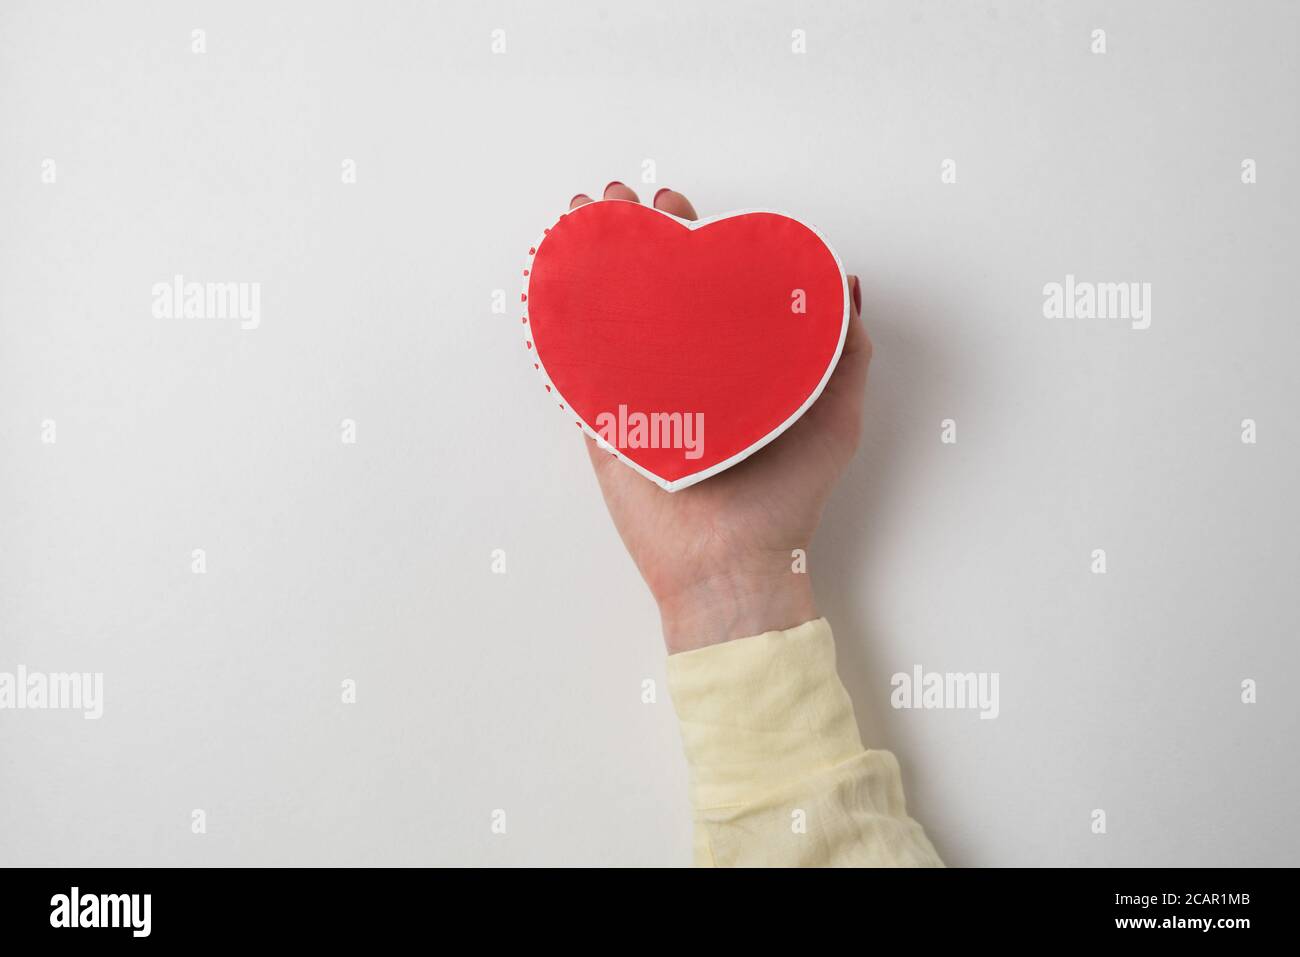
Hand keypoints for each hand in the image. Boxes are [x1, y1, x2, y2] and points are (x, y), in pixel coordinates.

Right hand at [571, 182, 870, 653]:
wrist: (732, 565)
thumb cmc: (788, 497)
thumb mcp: (838, 416)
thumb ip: (846, 351)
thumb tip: (844, 281)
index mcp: (731, 360)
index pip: (705, 283)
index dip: (688, 236)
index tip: (675, 202)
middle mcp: (684, 370)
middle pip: (651, 287)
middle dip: (632, 235)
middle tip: (619, 199)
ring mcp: (640, 396)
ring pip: (608, 316)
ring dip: (590, 262)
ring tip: (580, 218)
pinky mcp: (605, 424)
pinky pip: (575, 369)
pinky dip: (556, 324)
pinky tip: (548, 281)